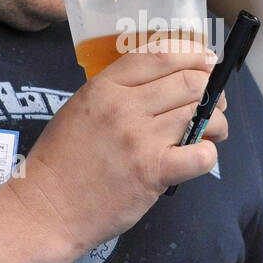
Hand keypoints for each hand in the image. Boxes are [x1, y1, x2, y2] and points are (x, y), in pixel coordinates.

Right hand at [9, 40, 227, 255]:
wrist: (46, 208)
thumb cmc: (61, 161)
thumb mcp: (80, 108)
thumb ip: (117, 91)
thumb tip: (164, 82)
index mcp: (103, 87)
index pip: (160, 54)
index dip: (191, 54)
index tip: (206, 61)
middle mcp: (123, 108)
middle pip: (188, 82)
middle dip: (210, 89)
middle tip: (214, 101)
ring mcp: (139, 140)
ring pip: (200, 114)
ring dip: (216, 121)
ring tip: (213, 130)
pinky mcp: (152, 173)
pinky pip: (200, 155)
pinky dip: (208, 152)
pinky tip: (199, 155)